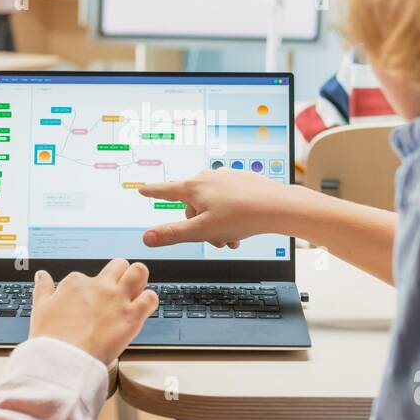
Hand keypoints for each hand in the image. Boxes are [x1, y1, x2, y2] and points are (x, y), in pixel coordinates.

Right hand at [28, 259, 157, 364]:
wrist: (63, 361)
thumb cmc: (50, 340)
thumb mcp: (40, 309)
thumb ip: (43, 289)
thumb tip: (41, 275)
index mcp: (76, 284)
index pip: (88, 277)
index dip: (91, 291)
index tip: (90, 304)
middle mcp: (98, 286)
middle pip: (119, 265)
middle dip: (121, 274)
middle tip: (118, 291)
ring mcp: (117, 299)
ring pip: (139, 271)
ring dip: (139, 280)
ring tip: (135, 293)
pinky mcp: (132, 316)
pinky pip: (151, 298)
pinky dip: (149, 302)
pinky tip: (142, 311)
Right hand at [138, 169, 293, 247]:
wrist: (277, 206)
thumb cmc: (240, 217)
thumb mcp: (202, 231)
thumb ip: (173, 234)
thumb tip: (147, 237)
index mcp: (194, 188)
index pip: (166, 190)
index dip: (153, 192)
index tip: (142, 189)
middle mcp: (208, 178)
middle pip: (192, 206)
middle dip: (200, 226)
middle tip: (216, 241)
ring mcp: (225, 177)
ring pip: (211, 205)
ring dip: (217, 224)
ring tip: (232, 238)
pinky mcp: (241, 180)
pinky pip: (227, 200)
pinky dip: (230, 215)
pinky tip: (242, 225)